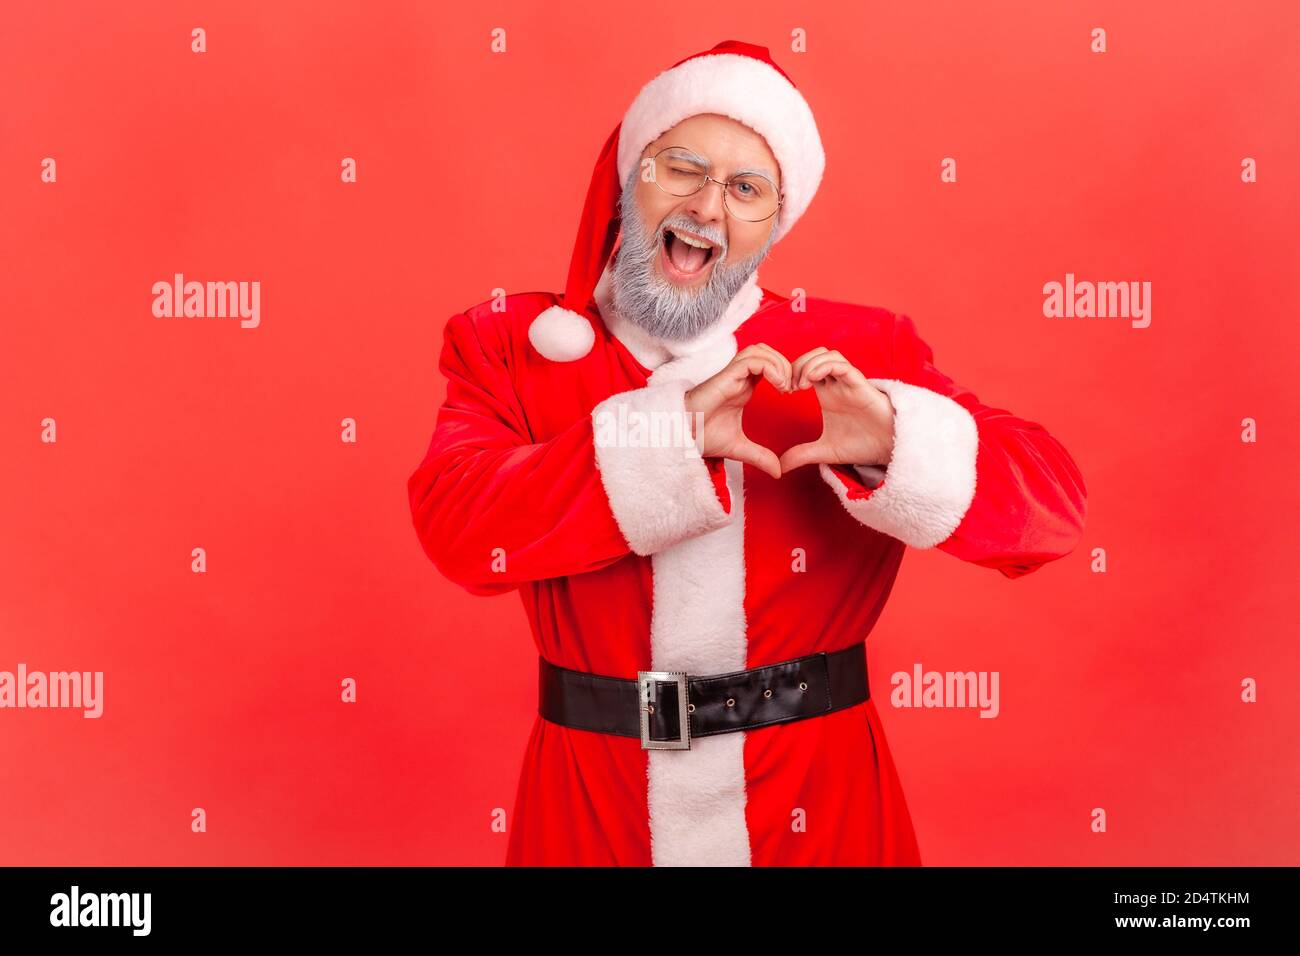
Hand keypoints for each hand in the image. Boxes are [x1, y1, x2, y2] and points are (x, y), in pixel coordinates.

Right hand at [684, 343, 791, 479]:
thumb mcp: (739, 448)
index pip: (769, 364)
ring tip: (784, 386)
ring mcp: (732, 374)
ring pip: (760, 350)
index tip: (792, 393)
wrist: (683, 436)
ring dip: (778, 364)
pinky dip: (770, 367)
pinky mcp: (726, 376)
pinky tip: (777, 385)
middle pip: (767, 351)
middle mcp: (738, 377)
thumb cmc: (702, 436)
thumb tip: (778, 472)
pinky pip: (753, 360)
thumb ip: (760, 456)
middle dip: (785, 364)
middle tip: (792, 387)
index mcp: (743, 387)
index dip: (784, 373)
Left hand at [778, 347, 895, 473]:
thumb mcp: (824, 451)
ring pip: (827, 354)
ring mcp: (848, 382)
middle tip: (789, 386)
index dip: (790, 374)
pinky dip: (823, 366)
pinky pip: (841, 365)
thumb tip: (780, 467)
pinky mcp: (860, 384)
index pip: (804, 368)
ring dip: (809, 363)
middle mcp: (836, 384)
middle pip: (813, 355)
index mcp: (826, 393)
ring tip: (801, 385)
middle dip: (796, 365)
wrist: (889, 449)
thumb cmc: (862, 445)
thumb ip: (802, 454)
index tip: (783, 392)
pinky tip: (812, 380)